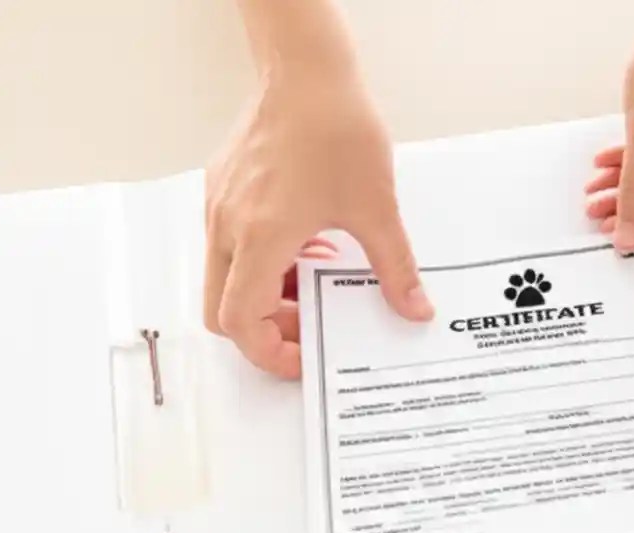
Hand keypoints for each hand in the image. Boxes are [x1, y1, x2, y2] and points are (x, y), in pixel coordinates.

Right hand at [204, 71, 430, 378]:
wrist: (307, 72)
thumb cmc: (334, 129)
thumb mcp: (376, 209)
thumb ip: (395, 267)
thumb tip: (414, 307)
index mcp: (258, 238)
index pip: (239, 322)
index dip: (268, 353)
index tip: (302, 359)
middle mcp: (227, 226)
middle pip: (223, 308)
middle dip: (267, 328)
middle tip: (310, 327)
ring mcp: (220, 206)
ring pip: (226, 275)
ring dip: (267, 291)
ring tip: (318, 281)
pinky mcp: (224, 188)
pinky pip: (231, 242)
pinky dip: (262, 259)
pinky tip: (309, 244)